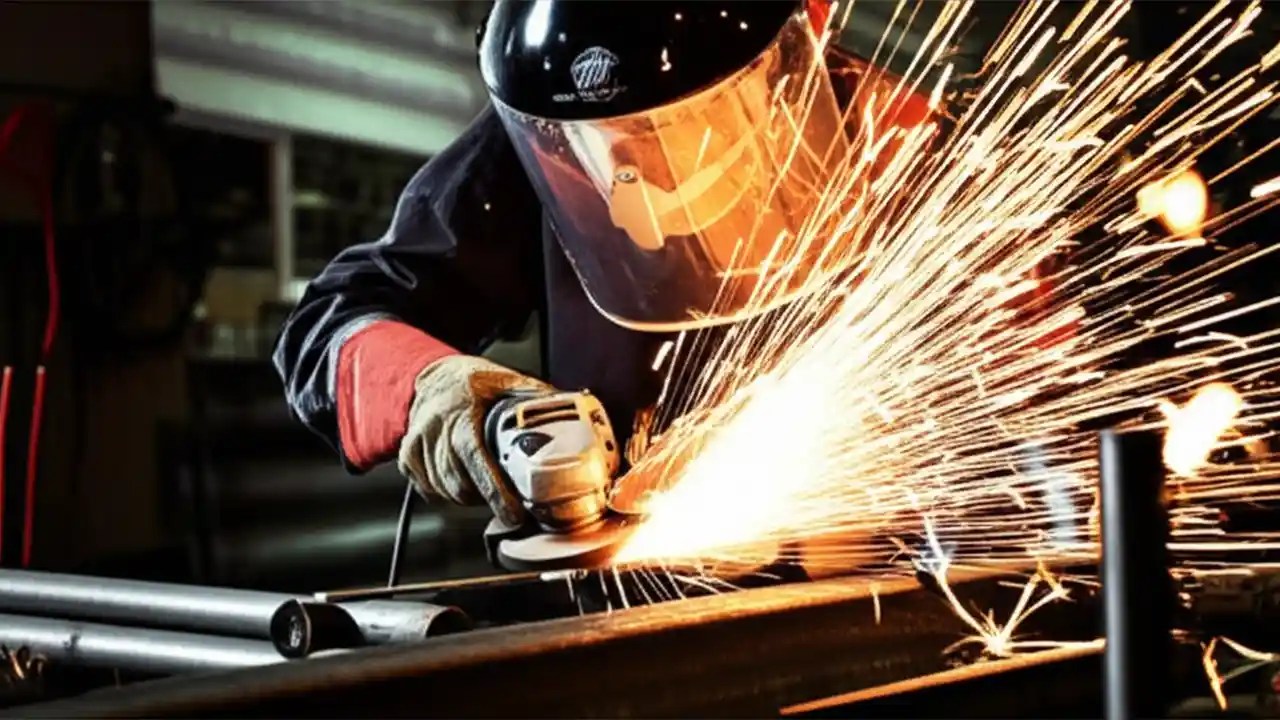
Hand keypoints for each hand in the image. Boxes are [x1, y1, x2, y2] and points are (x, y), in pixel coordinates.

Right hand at [397, 355, 549, 526]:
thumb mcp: (504, 380)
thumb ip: (533, 397)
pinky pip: (431, 490)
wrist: (431, 376)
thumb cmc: (472, 382)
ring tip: (490, 488)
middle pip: (460, 481)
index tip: (514, 513)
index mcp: (461, 410)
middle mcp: (434, 427)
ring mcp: (417, 444)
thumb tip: (569, 413)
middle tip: (512, 501)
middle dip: (488, 498)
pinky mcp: (407, 457)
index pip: (475, 457)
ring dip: (471, 497)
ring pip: (446, 490)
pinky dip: (451, 493)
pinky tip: (466, 481)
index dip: (494, 490)